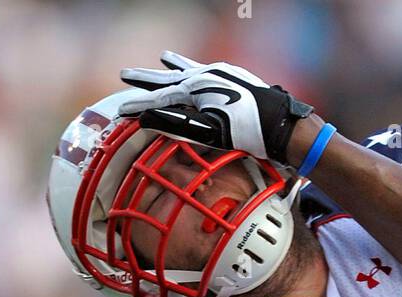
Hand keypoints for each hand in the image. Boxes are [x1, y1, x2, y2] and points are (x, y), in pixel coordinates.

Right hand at [119, 50, 313, 163]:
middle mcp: (204, 76)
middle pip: (168, 78)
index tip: (121, 111)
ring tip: (162, 58)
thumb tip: (147, 119)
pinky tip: (196, 68)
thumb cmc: (247, 131)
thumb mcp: (209, 133)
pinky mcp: (235, 77)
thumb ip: (177, 125)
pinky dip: (196, 68)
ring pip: (189, 68)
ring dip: (173, 66)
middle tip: (124, 74)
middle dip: (146, 78)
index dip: (139, 106)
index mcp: (195, 90)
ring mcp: (220, 74)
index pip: (159, 99)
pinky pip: (206, 70)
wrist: (280, 123)